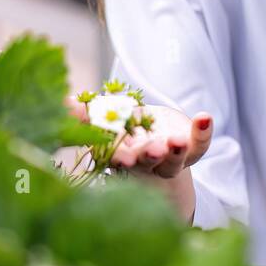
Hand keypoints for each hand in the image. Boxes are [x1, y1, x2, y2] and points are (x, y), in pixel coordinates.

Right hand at [65, 98, 211, 222]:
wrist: (159, 139)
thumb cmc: (126, 131)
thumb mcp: (107, 121)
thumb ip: (87, 115)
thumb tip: (61, 103)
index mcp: (122, 156)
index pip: (119, 159)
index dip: (121, 157)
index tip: (122, 158)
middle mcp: (147, 162)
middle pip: (147, 162)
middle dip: (148, 157)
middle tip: (152, 151)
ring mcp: (171, 159)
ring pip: (173, 160)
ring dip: (175, 150)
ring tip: (176, 140)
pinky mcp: (192, 149)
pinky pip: (200, 143)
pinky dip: (203, 131)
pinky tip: (204, 117)